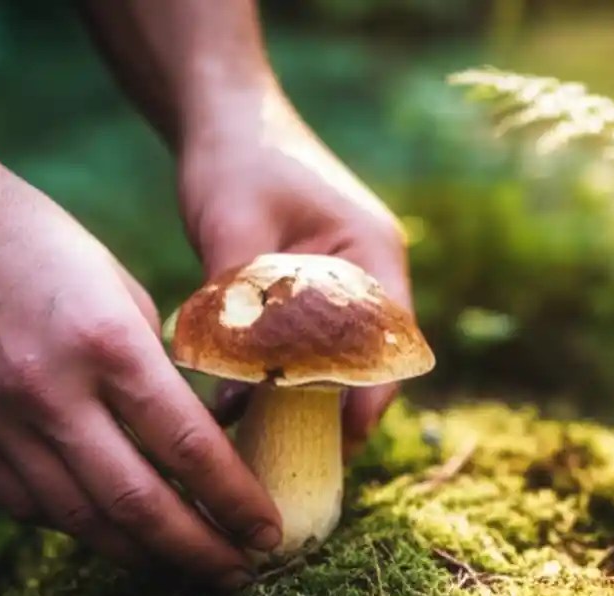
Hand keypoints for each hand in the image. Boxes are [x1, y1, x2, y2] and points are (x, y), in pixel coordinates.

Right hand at [0, 158, 279, 588]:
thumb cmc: (44, 244)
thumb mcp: (121, 290)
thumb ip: (153, 368)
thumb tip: (194, 437)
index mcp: (107, 342)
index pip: (187, 445)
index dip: (234, 499)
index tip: (267, 531)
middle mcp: (50, 390)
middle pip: (137, 502)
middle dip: (198, 549)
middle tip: (238, 572)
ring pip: (82, 519)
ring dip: (142, 553)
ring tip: (186, 564)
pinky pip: (29, 505)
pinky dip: (81, 526)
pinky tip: (116, 531)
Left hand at [177, 84, 411, 453]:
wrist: (224, 116)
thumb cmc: (235, 162)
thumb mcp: (234, 233)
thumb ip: (239, 312)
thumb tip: (235, 400)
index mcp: (372, 252)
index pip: (389, 343)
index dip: (370, 397)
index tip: (343, 443)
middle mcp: (370, 271)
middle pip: (371, 360)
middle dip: (341, 410)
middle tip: (307, 461)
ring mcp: (346, 280)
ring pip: (341, 357)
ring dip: (311, 396)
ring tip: (278, 446)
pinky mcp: (315, 288)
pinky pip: (312, 344)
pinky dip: (287, 374)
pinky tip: (247, 405)